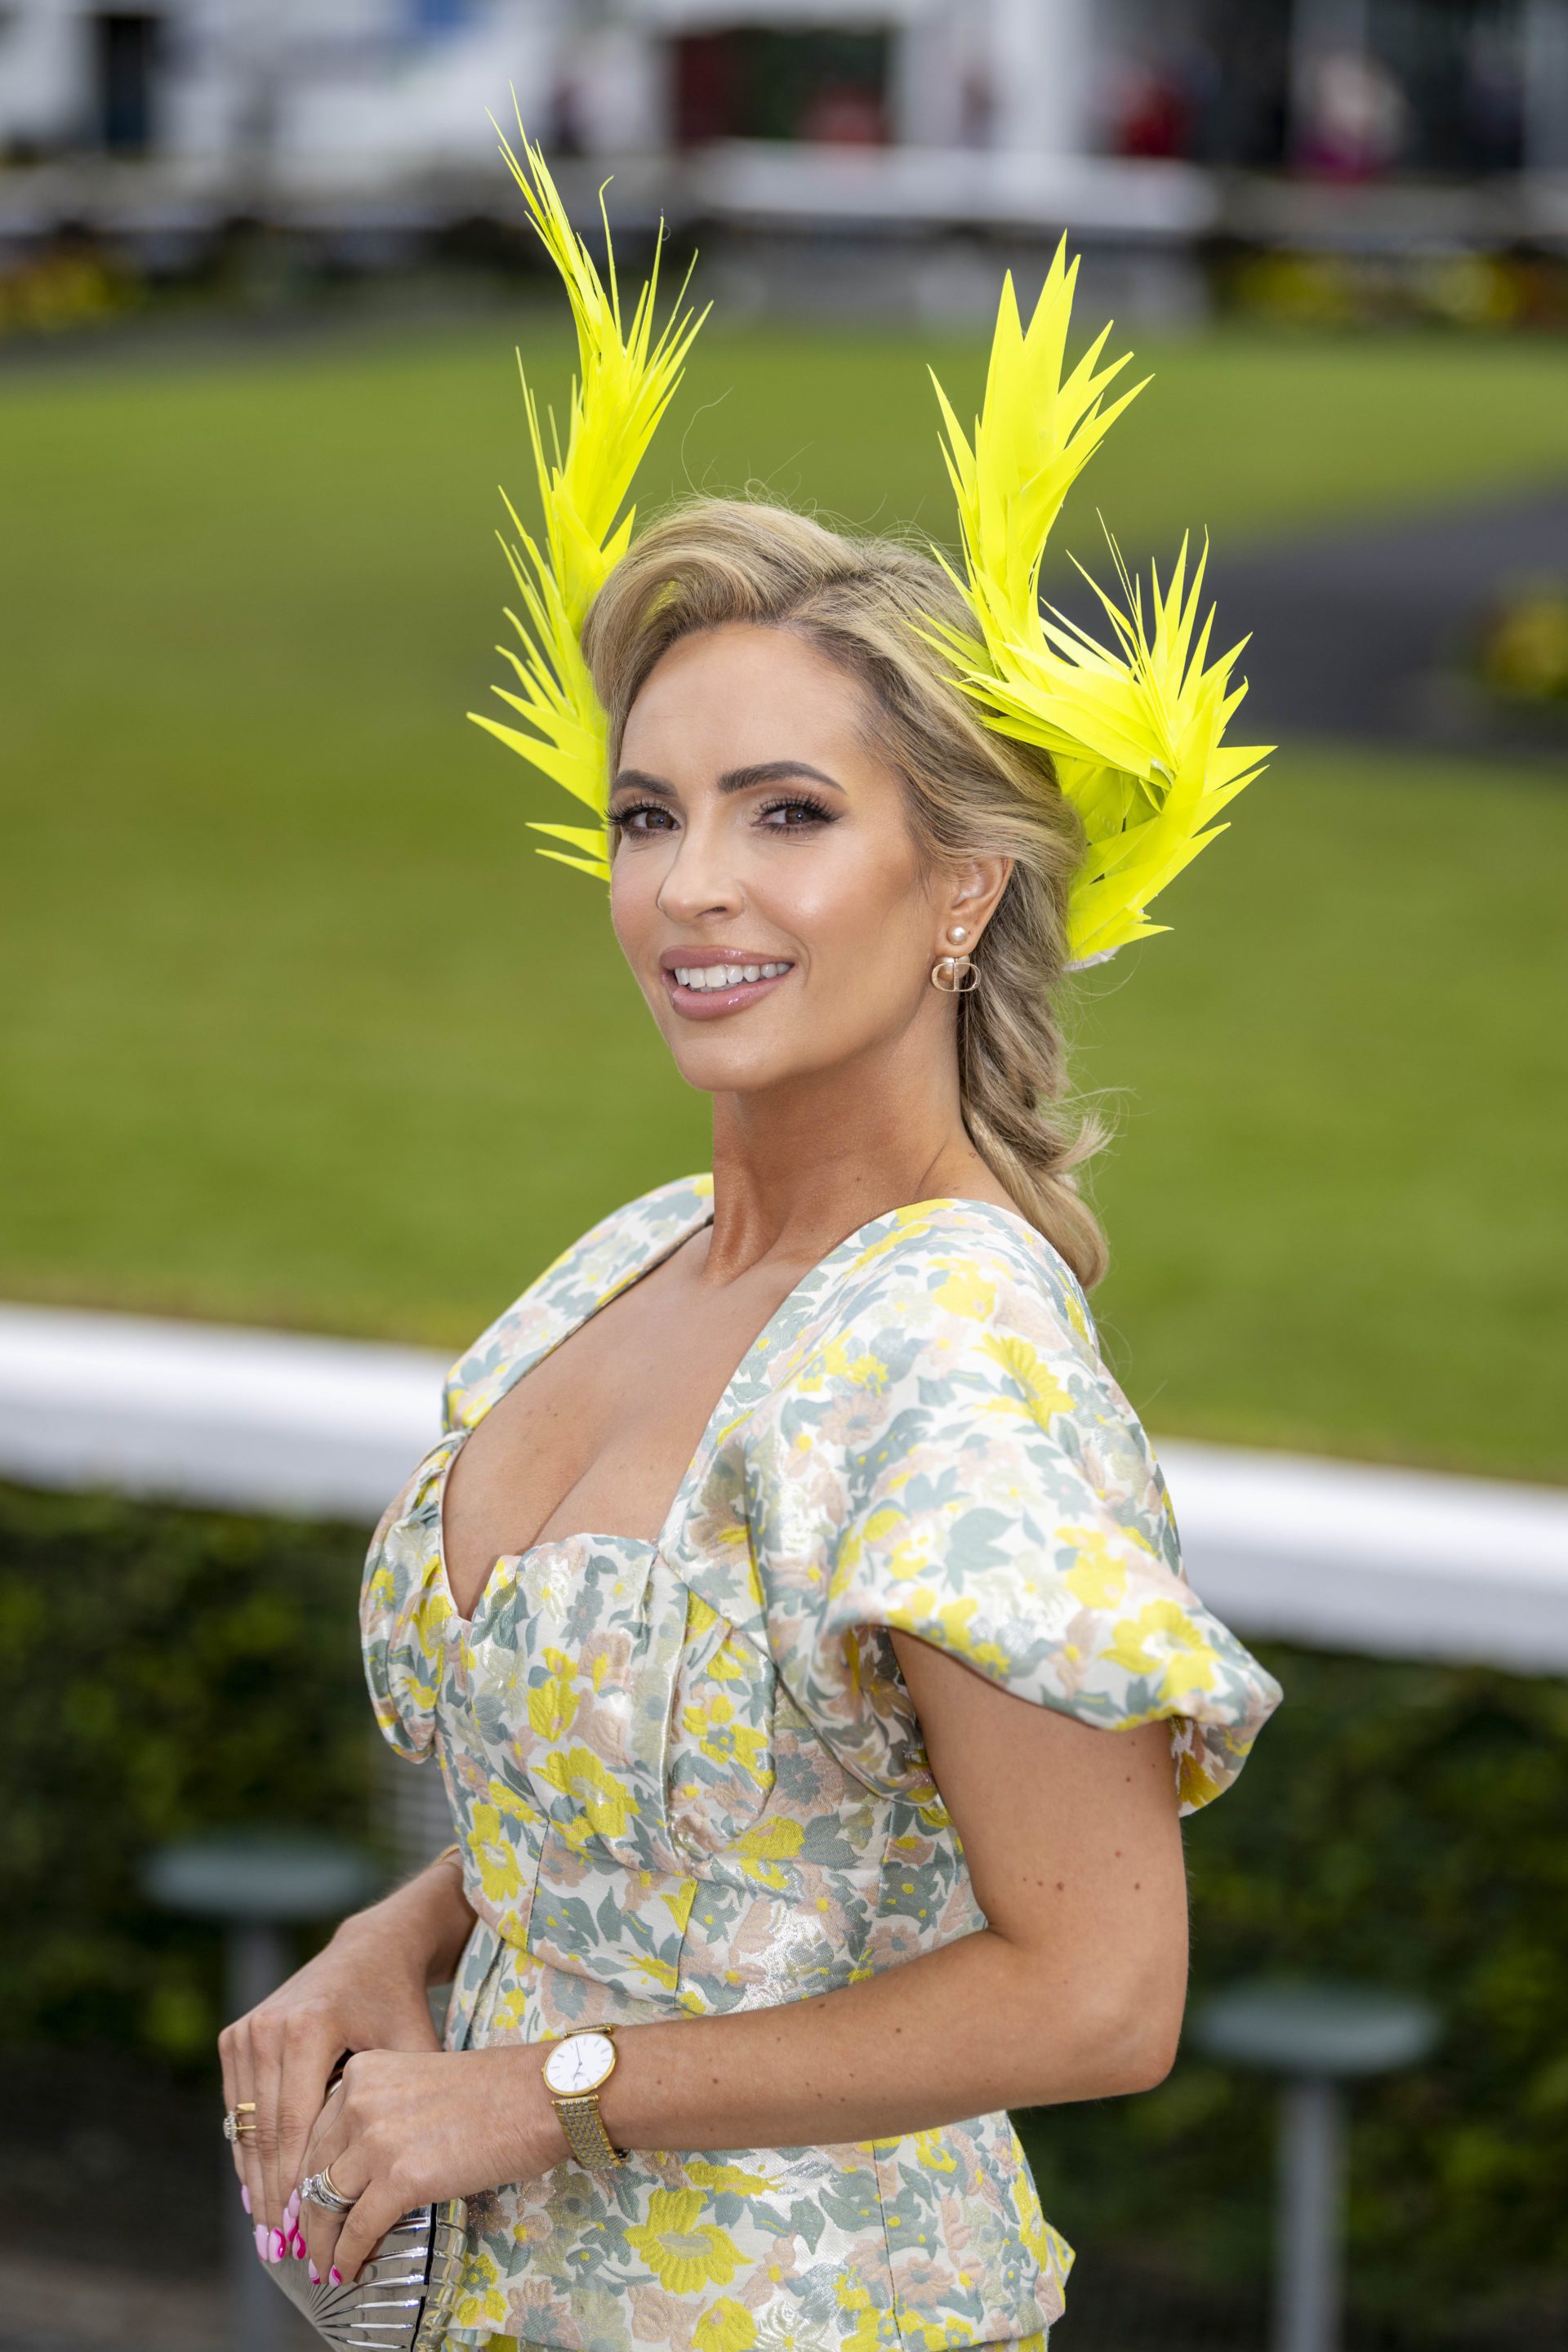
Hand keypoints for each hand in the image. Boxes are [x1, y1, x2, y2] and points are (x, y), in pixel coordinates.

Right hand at [217, 1859, 469, 2257]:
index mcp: (309, 2026)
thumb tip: (396, 2180)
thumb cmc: (400, 2004)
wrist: (371, 1950)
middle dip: (272, 2195)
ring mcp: (246, 2031)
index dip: (295, 2184)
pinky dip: (247, 2149)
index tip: (300, 2233)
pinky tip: (259, 2189)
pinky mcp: (235, 2037)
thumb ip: (399, 2108)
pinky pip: (237, 2107)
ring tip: (267, 2232)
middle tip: (279, 2248)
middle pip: (265, 2131)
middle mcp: (267, 2027)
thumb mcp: (412, 2048)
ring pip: (244, 2125)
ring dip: (255, 2179)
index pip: (295, 2124)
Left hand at [297, 2046, 564, 2283]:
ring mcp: (377, 2140)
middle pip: (313, 2169)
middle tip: (307, 2241)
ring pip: (326, 2203)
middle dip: (307, 2213)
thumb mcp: (419, 2083)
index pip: (316, 2132)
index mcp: (363, 2072)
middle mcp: (359, 2101)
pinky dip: (347, 2255)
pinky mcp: (401, 2179)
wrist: (537, 2095)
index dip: (306, 2174)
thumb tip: (360, 2169)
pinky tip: (346, 2269)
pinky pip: (357, 2229)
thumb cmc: (495, 2089)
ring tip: (324, 2263)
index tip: (304, 2200)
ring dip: (321, 2242)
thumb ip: (382, 2113)